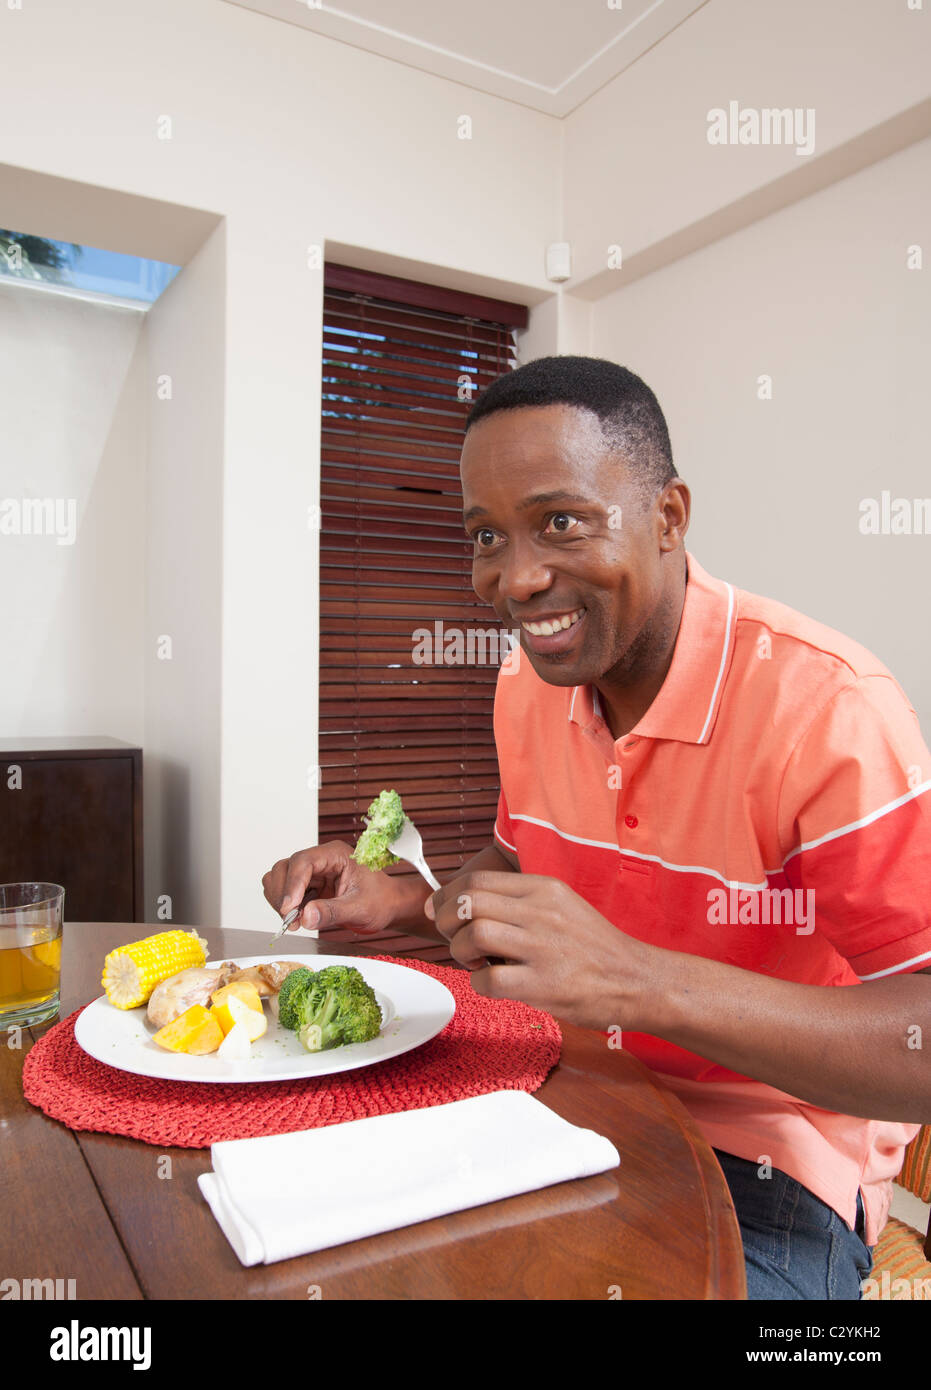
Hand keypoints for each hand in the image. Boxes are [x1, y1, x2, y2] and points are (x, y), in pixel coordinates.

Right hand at [262, 840, 398, 936]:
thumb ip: (333, 912)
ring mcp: (313, 872)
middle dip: (283, 894)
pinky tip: (298, 918)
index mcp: (336, 855)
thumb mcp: (360, 908)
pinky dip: (284, 905)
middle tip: (291, 919)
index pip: (303, 861)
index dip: (292, 883)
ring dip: (280, 900)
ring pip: (280, 878)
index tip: (290, 907)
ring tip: (294, 920)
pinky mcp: (308, 886)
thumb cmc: (381, 900)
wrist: (387, 906)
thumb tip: (306, 917)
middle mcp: (321, 859)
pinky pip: (284, 891)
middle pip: (285, 867)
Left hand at [425, 870, 652, 1029]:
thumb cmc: (594, 947)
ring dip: (460, 951)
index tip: (438, 909)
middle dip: (445, 921)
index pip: (477, 879)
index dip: (447, 895)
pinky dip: (478, 983)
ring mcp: (543, 947)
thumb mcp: (561, 906)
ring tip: (474, 961)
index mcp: (544, 889)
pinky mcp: (544, 984)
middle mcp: (541, 912)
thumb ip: (518, 902)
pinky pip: (489, 979)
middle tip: (452, 937)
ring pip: (474, 935)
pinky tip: (493, 984)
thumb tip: (463, 902)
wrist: (637, 980)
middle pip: (468, 902)